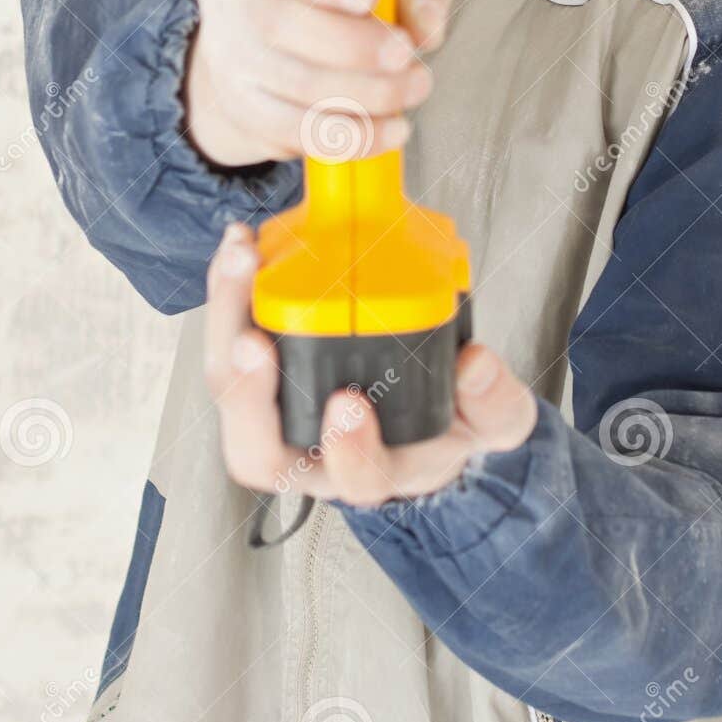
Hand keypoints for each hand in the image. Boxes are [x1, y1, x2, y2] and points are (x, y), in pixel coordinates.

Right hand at [183, 0, 456, 167]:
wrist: (275, 42)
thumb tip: (425, 26)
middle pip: (279, 23)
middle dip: (352, 45)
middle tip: (404, 54)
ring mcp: (232, 57)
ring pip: (292, 82)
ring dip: (364, 94)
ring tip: (413, 87)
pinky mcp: (246, 110)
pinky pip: (295, 131)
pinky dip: (351, 135)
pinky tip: (390, 129)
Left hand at [205, 223, 538, 504]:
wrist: (418, 421)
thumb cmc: (445, 426)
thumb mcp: (493, 420)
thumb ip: (494, 400)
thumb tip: (476, 364)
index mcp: (372, 472)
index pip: (351, 475)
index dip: (347, 447)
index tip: (351, 406)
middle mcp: (312, 454)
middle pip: (257, 446)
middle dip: (248, 394)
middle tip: (254, 343)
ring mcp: (280, 414)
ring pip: (231, 388)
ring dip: (227, 324)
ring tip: (241, 263)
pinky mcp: (264, 368)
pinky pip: (232, 338)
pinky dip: (231, 292)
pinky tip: (241, 246)